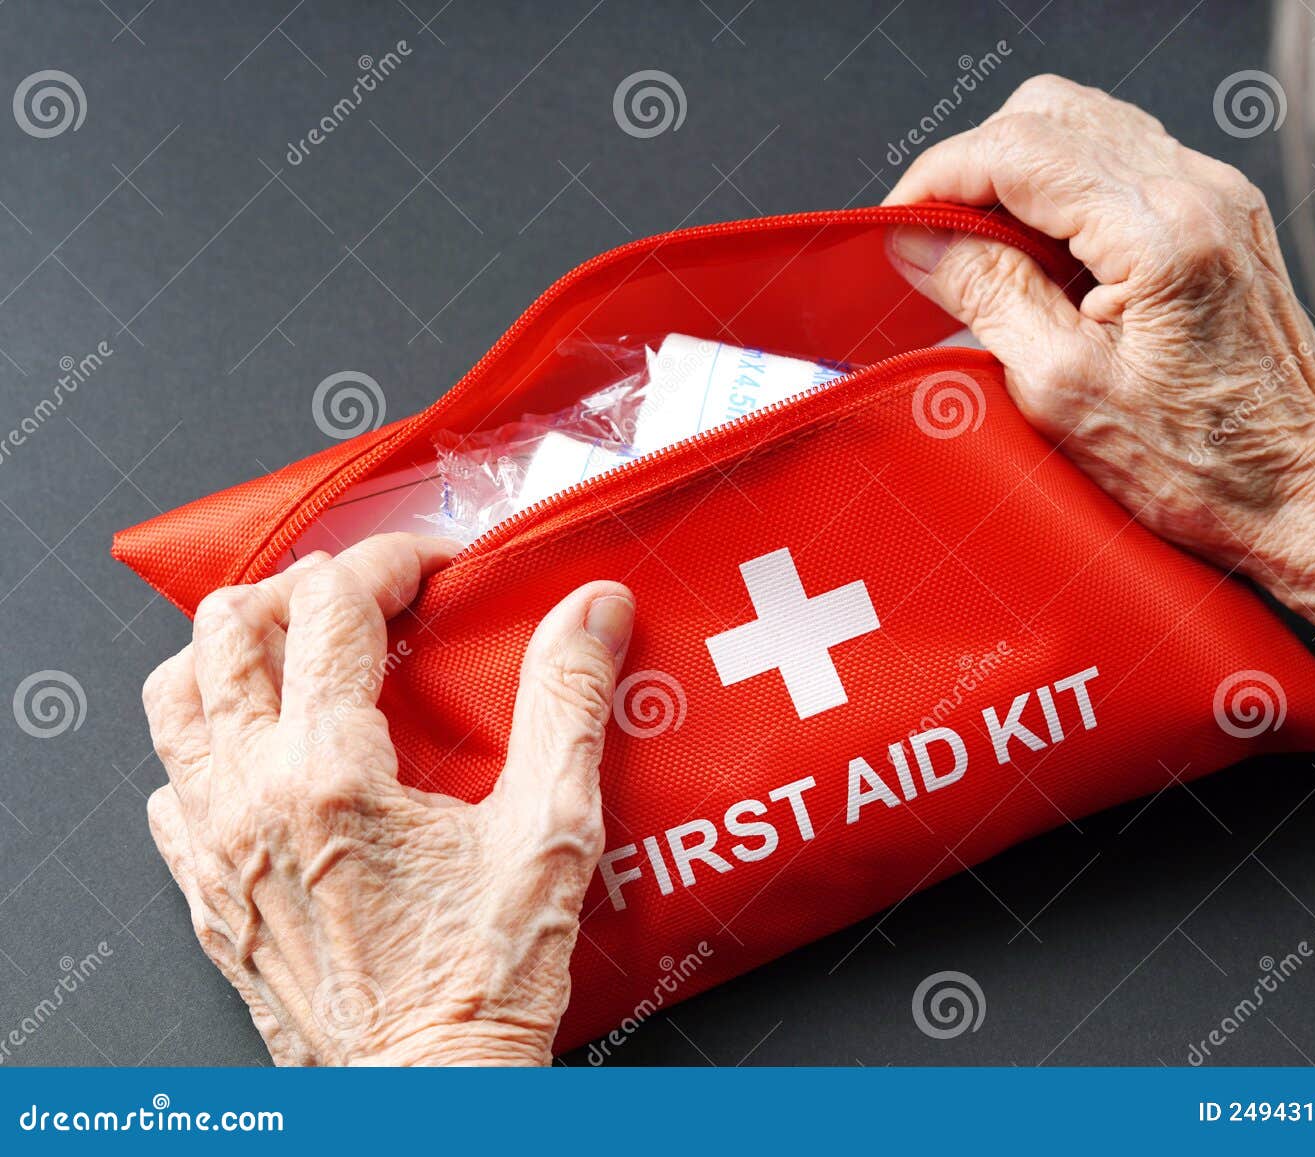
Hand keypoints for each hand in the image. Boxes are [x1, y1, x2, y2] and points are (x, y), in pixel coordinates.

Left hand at [142, 533, 634, 1065]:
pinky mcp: (206, 896)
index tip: (435, 568)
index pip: (332, 605)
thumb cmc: (483, 982)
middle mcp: (250, 799)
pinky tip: (266, 756)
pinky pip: (168, 788)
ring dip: (232, 655)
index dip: (390, 560)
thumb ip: (566, 704)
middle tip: (363, 599)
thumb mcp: (551, 832)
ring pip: (174, 699)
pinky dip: (207, 745)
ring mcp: (215, 849)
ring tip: (297, 653)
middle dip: (299, 587)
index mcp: (330, 774)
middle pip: (226, 630)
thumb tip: (592, 611)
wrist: (428, 1094)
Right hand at [884, 74, 1314, 583]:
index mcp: (1162, 233)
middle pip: (1052, 113)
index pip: (1021, 150)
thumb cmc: (1198, 467)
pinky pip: (1126, 162)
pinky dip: (1067, 190)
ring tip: (986, 248)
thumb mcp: (1064, 391)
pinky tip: (1048, 257)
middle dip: (976, 163)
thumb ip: (987, 295)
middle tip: (935, 234)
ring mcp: (1220, 198)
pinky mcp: (1224, 218)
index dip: (940, 175)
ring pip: (1089, 126)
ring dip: (1021, 173)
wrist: (1300, 496)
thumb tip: (922, 241)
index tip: (899, 223)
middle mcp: (1200, 192)